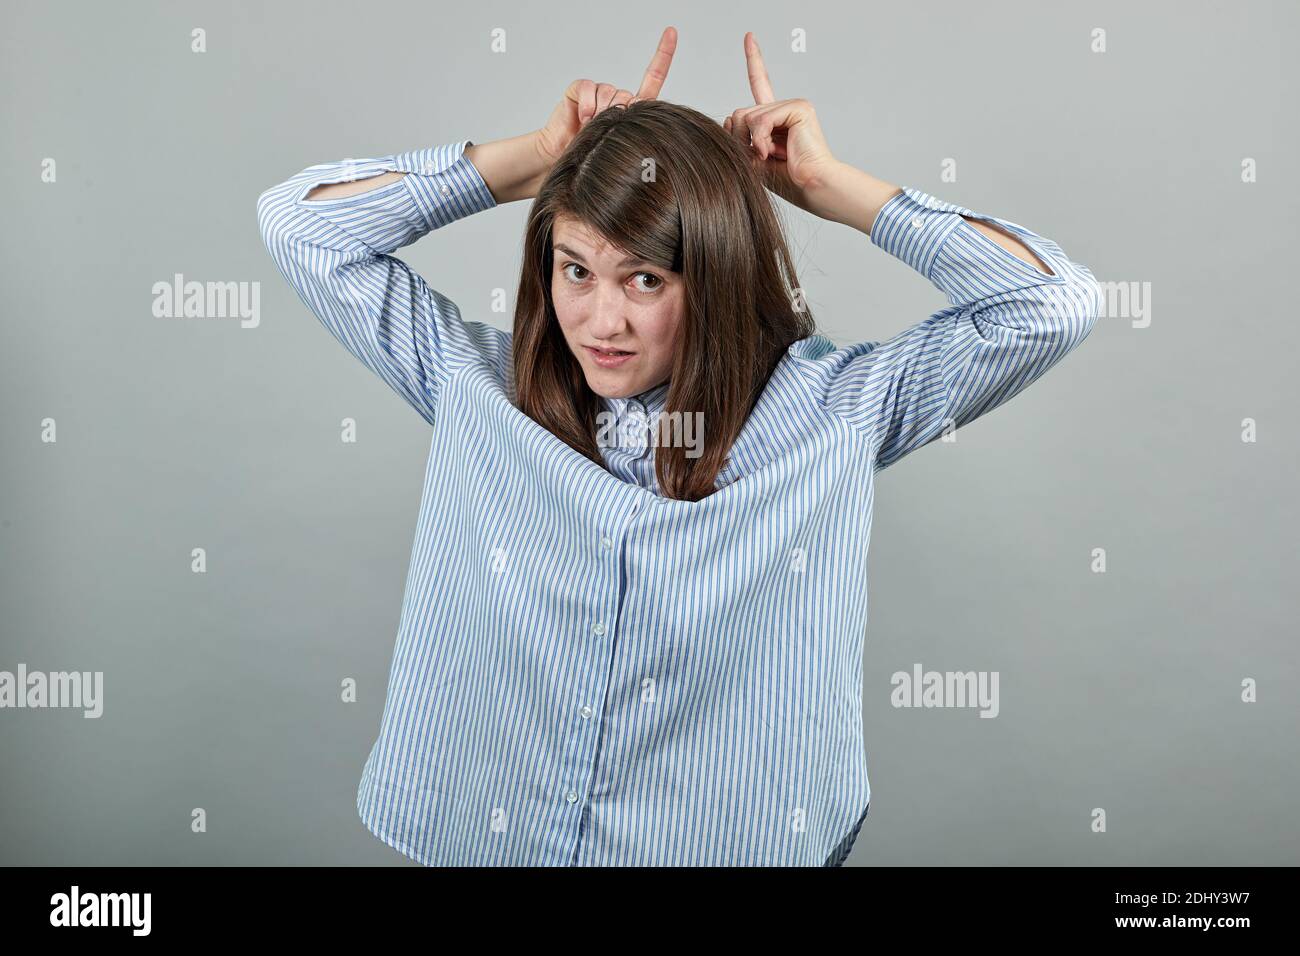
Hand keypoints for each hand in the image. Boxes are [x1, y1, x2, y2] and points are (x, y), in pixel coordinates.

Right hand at [534, 26, 677, 165]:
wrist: (562, 157)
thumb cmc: (593, 156)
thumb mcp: (621, 144)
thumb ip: (633, 125)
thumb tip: (633, 106)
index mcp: (632, 109)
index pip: (652, 78)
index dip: (662, 55)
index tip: (671, 33)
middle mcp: (616, 97)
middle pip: (627, 95)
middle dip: (617, 115)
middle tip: (605, 133)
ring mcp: (598, 93)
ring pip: (609, 92)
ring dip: (601, 113)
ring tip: (592, 129)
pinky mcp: (580, 89)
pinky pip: (590, 88)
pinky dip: (588, 104)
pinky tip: (582, 118)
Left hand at [722, 32, 838, 210]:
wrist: (812, 186)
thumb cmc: (788, 180)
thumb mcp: (753, 159)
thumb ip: (740, 138)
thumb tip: (730, 117)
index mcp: (776, 118)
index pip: (761, 84)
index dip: (754, 61)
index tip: (749, 38)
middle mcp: (785, 107)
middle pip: (741, 112)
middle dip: (741, 139)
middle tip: (759, 158)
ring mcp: (793, 105)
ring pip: (747, 116)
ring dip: (750, 142)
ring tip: (769, 156)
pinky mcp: (798, 107)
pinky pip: (762, 119)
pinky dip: (759, 139)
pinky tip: (770, 152)